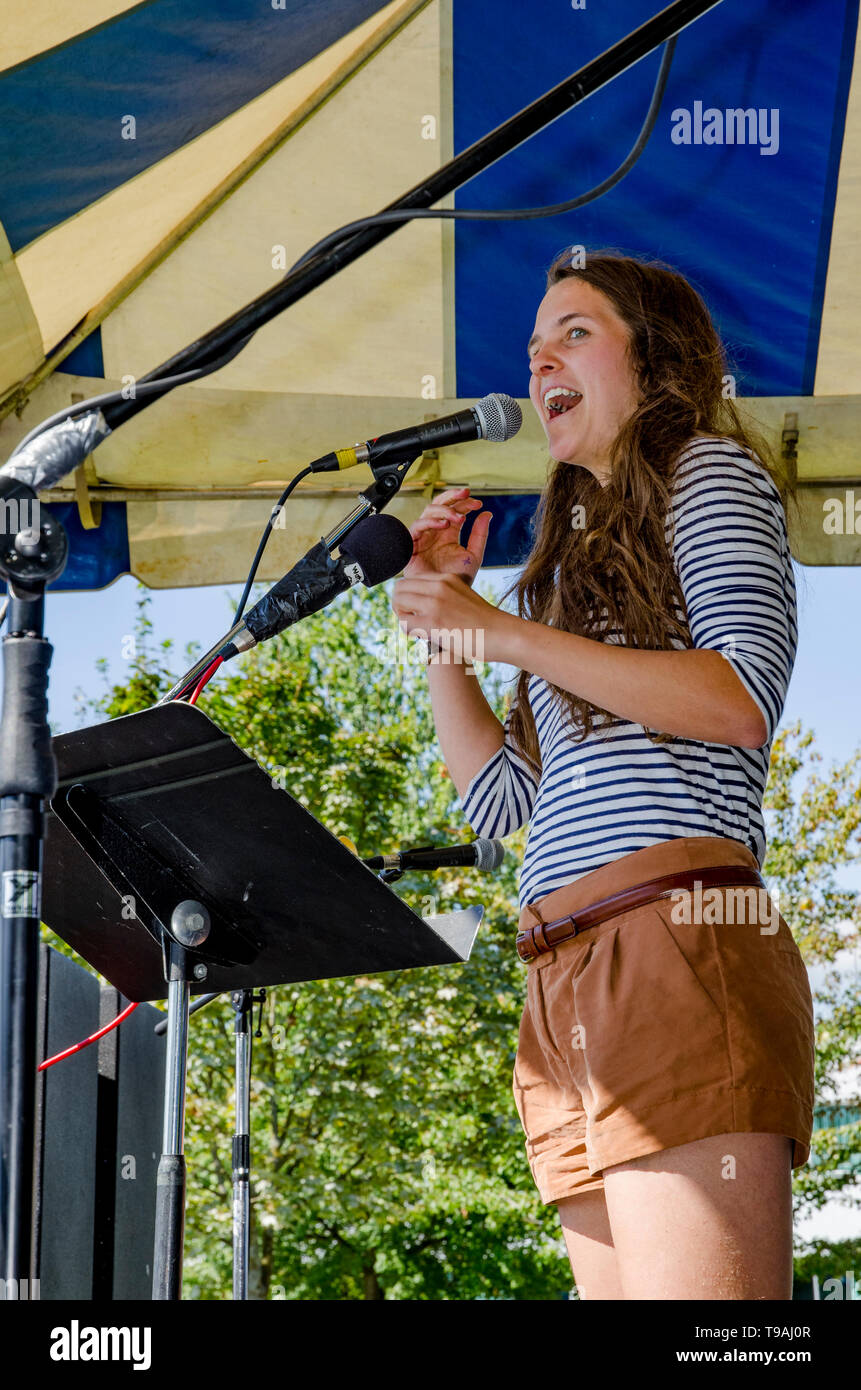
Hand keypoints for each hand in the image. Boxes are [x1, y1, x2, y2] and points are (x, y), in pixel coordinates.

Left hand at [391, 572, 515, 665]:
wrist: (503, 635)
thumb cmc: (484, 623)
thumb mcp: (463, 598)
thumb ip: (443, 597)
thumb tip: (421, 606)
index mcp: (447, 578)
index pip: (410, 579)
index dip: (408, 596)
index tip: (416, 610)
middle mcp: (439, 585)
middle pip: (399, 587)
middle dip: (400, 604)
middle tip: (411, 620)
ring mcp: (436, 602)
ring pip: (398, 602)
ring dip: (402, 617)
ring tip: (416, 629)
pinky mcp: (434, 622)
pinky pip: (404, 623)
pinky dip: (408, 631)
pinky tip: (421, 636)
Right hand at [403, 486, 490, 583]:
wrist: (440, 600)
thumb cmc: (454, 581)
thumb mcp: (473, 556)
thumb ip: (479, 535)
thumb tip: (488, 513)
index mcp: (448, 534)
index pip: (455, 510)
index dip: (465, 503)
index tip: (478, 503)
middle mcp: (434, 533)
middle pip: (439, 505)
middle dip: (452, 496)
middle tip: (466, 493)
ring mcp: (423, 538)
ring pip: (428, 512)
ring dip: (444, 510)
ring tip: (458, 517)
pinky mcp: (411, 546)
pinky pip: (416, 527)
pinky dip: (429, 522)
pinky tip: (443, 524)